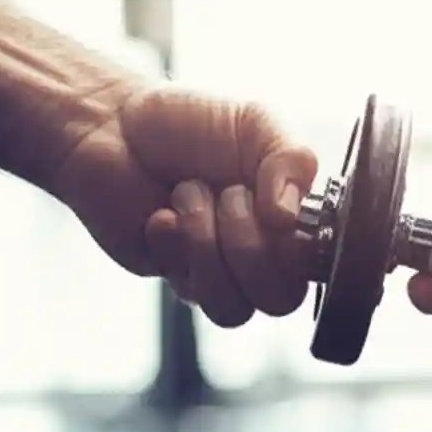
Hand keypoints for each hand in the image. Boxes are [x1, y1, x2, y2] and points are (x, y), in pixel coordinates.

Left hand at [50, 86, 316, 327]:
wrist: (113, 125)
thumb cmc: (188, 122)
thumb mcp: (256, 122)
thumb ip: (291, 159)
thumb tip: (287, 219)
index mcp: (290, 220)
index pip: (318, 269)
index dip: (300, 248)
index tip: (277, 209)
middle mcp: (258, 253)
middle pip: (280, 301)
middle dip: (249, 244)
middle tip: (226, 194)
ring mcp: (214, 271)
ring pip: (233, 309)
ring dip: (208, 245)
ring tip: (187, 196)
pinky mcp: (172, 278)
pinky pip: (187, 289)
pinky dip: (174, 242)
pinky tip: (161, 212)